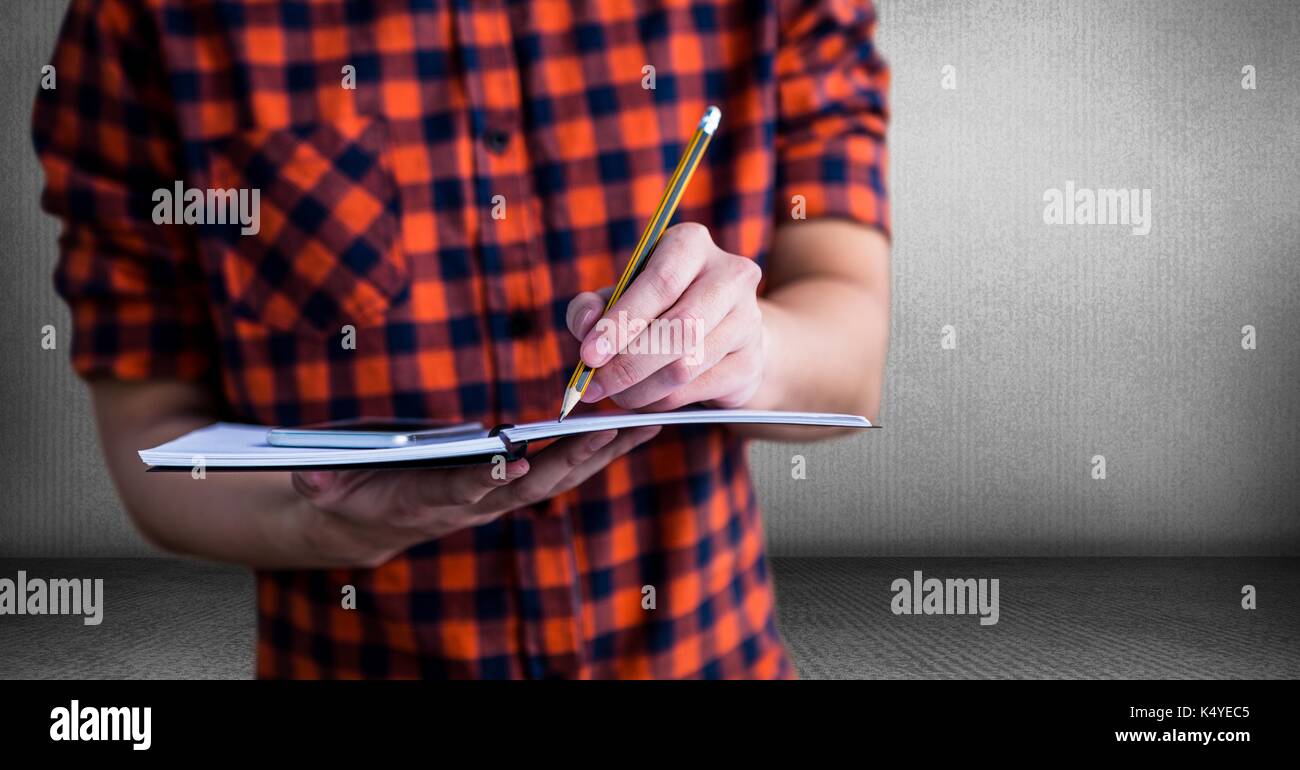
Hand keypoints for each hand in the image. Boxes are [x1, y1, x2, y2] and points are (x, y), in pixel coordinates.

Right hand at [291, 427, 660, 566]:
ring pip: (563, 475)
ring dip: (605, 451)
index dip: (485, 481)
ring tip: (647, 421)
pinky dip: (601, 449)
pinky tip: (634, 426)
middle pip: (535, 483)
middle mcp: (479, 503)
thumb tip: (312, 473)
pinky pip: (566, 467)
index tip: (509, 463)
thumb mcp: (328, 488)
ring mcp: (503, 496)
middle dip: (574, 458)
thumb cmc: (352, 496)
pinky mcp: (517, 485)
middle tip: (611, 429)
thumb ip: (323, 480)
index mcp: (432, 501)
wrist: (371, 524)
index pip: (463, 492)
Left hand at [565, 222, 766, 411]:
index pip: (661, 282)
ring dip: (641, 388)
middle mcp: (730, 275)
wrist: (721, 333)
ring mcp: (748, 320)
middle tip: (594, 387)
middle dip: (628, 364)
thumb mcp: (619, 297)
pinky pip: (698, 389)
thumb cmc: (659, 308)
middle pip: (678, 328)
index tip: (589, 355)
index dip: (622, 321)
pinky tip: (645, 399)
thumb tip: (585, 325)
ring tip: (617, 395)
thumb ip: (592, 306)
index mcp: (692, 243)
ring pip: (686, 365)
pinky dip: (662, 401)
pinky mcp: (751, 361)